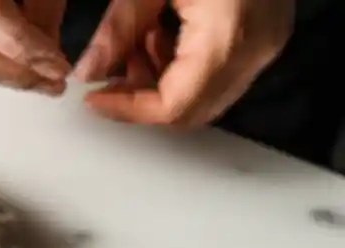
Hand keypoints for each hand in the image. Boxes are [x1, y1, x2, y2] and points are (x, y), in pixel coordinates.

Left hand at [76, 0, 293, 125]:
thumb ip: (116, 30)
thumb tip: (87, 71)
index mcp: (227, 35)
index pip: (173, 106)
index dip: (127, 109)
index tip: (93, 98)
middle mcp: (256, 47)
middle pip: (192, 110)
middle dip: (143, 100)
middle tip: (106, 77)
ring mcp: (267, 41)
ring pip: (205, 95)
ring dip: (160, 83)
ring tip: (130, 47)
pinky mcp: (266, 31)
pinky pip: (220, 71)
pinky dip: (181, 66)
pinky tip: (156, 36)